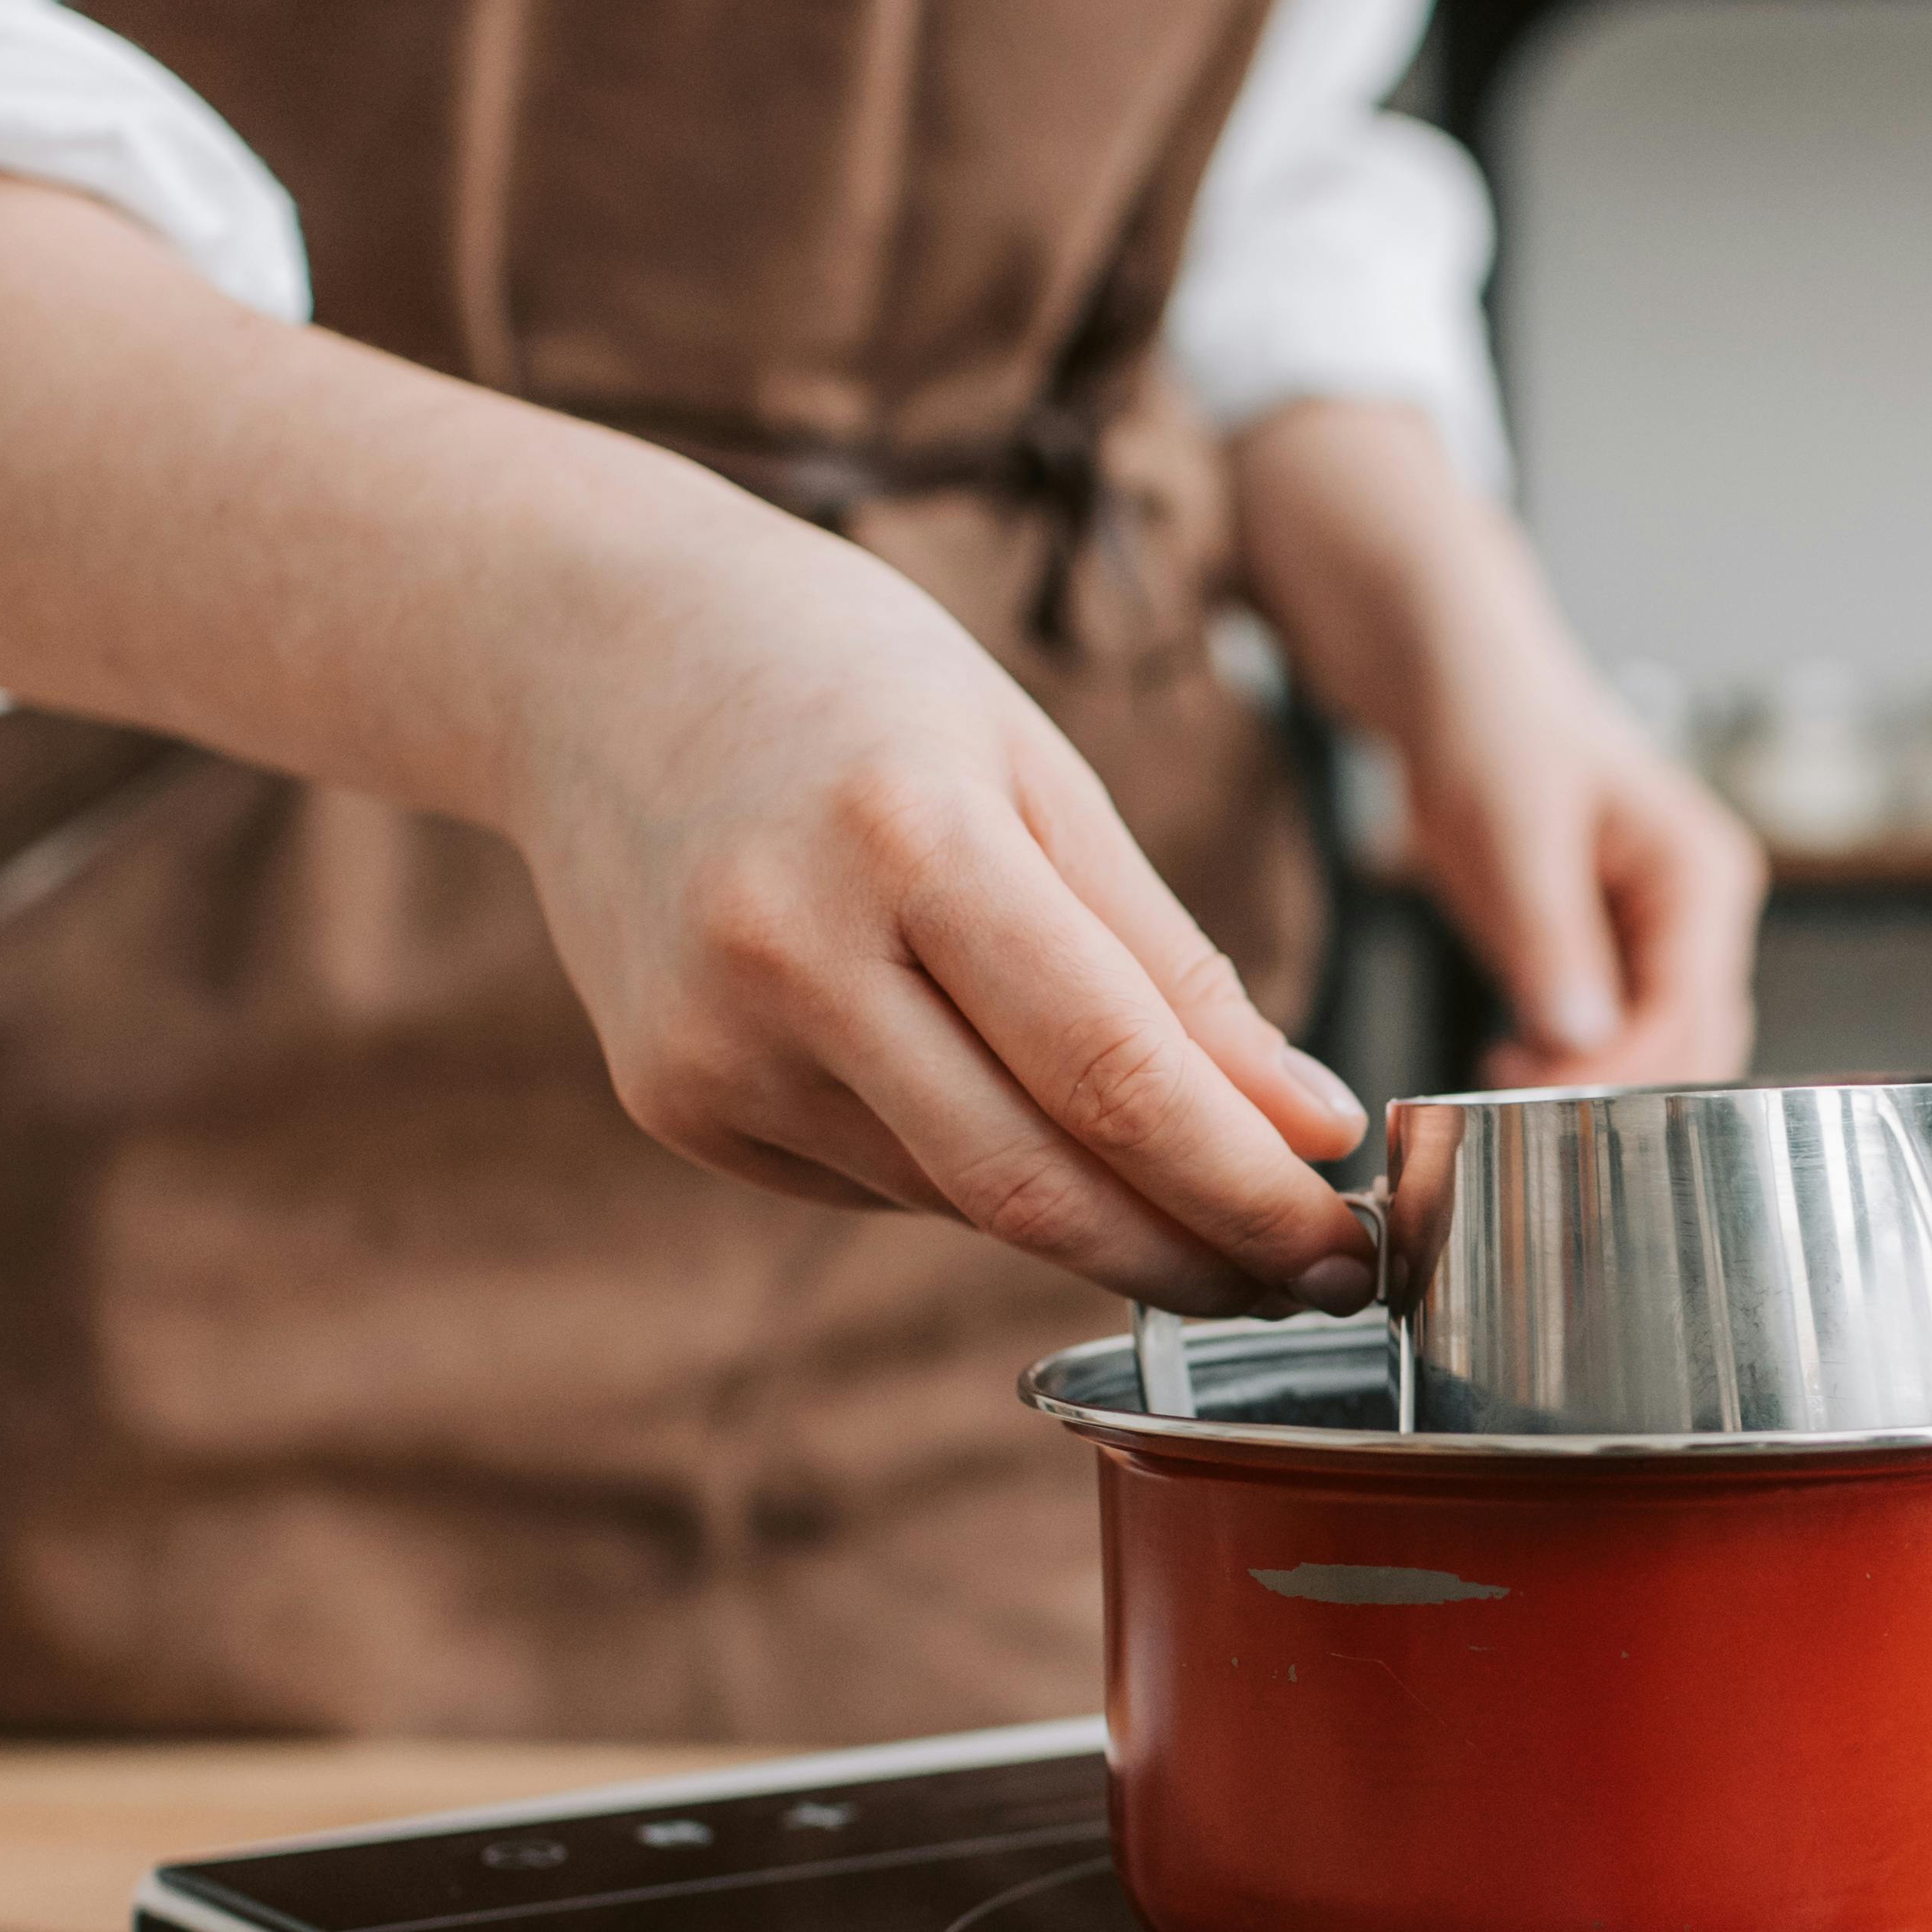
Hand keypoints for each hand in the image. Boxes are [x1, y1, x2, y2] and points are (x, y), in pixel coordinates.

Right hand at [508, 498, 1374, 1309]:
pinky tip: (986, 1098)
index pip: (1113, 1072)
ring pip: (961, 1200)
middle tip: (1310, 1278)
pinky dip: (969, 1172)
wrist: (588, 652)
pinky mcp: (672, 1102)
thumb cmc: (850, 686)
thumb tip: (1305, 1128)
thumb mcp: (1038, 770)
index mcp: (908, 837)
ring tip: (1186, 1190)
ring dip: (1096, 1220)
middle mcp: (790, 954)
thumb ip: (1173, 964)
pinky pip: (875, 1184)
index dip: (1245, 1183)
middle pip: (1034, 1184)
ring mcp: (713, 1045)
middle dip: (1194, 1256)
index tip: (1343, 1234)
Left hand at [1230, 403, 1765, 1087]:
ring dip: (1590, 1092)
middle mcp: (1693, 914)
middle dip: (1617, 1098)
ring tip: (1506, 1102)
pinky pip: (1601, 1040)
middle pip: (1689, 1051)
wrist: (1439, 664)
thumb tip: (1583, 1033)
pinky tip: (1504, 1071)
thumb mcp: (1511, 817)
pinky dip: (1564, 1070)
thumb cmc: (1486, 709)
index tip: (1553, 1111)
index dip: (1629, 1075)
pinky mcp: (1596, 955)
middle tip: (1521, 1125)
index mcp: (1703, 874)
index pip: (1693, 1012)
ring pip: (1649, 1056)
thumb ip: (1550, 928)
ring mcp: (1648, 940)